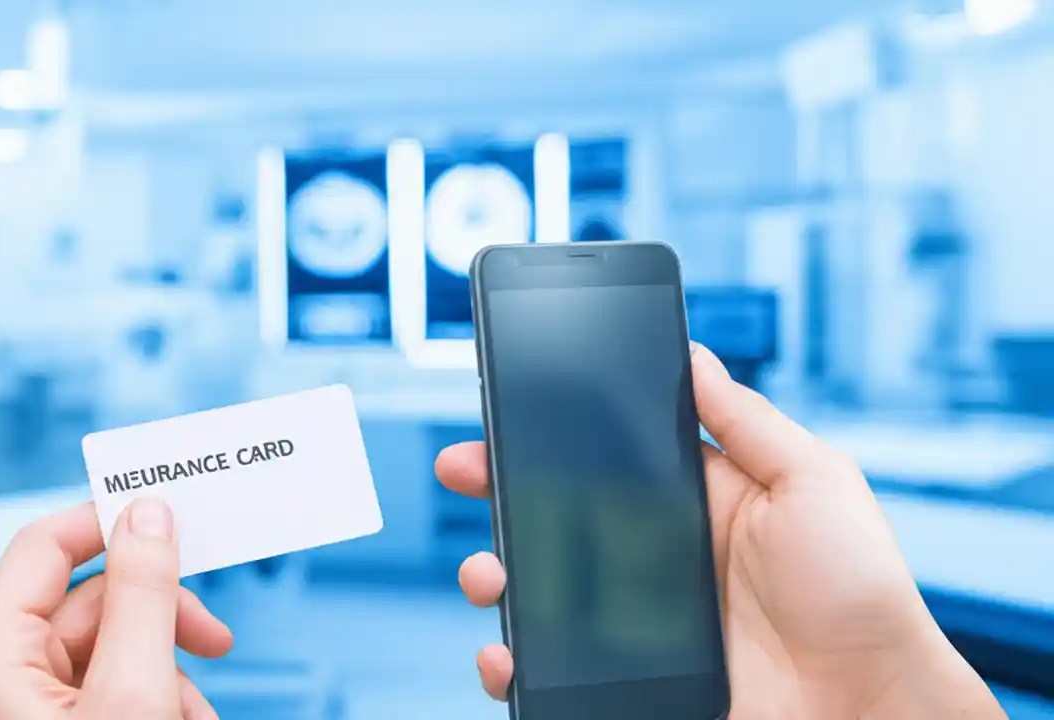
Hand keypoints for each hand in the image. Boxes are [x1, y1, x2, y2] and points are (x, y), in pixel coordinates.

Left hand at [0, 498, 232, 719]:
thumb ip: (144, 597)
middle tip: (215, 639)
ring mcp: (12, 711)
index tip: (177, 519)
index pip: (46, 544)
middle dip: (163, 626)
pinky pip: (99, 693)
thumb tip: (149, 513)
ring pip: (106, 653)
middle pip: (91, 605)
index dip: (113, 522)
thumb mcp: (134, 693)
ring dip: (165, 674)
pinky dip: (148, 702)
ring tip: (197, 715)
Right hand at [438, 344, 1003, 718]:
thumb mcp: (815, 480)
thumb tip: (691, 355)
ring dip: (496, 573)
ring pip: (541, 589)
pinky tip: (506, 653)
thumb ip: (746, 420)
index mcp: (696, 499)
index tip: (506, 410)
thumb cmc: (860, 591)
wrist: (867, 704)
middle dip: (500, 489)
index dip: (553, 432)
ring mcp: (638, 619)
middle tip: (464, 471)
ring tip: (486, 573)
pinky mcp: (629, 676)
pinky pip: (554, 665)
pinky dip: (514, 661)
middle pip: (557, 516)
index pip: (607, 454)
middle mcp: (657, 555)